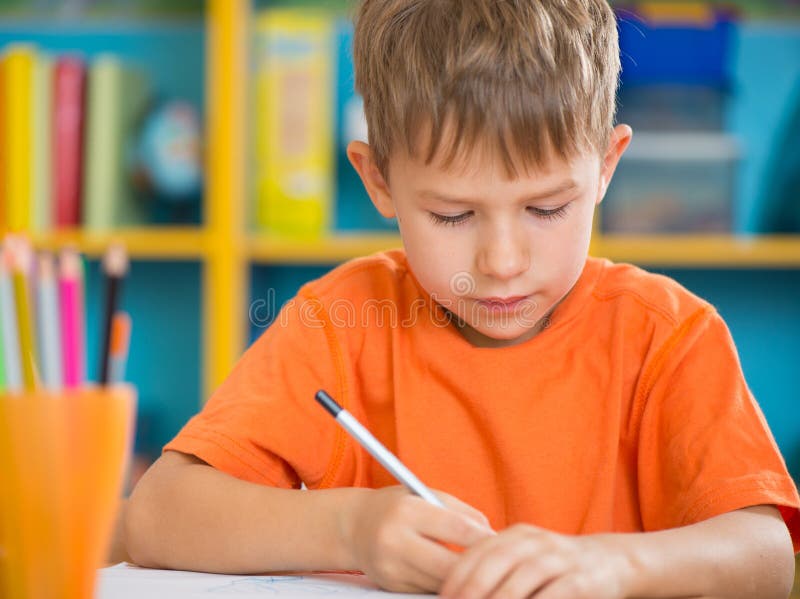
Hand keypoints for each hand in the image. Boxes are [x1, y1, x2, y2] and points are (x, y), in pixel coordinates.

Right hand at [344, 486, 493, 592]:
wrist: (354, 526)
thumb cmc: (398, 506)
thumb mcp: (425, 496)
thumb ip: (460, 512)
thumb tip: (492, 535)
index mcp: (408, 511)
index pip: (457, 528)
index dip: (484, 538)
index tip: (503, 543)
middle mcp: (395, 540)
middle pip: (450, 565)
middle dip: (477, 566)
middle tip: (499, 565)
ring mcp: (392, 567)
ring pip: (442, 582)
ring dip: (464, 578)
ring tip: (482, 571)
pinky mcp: (391, 585)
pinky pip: (428, 590)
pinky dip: (446, 584)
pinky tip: (457, 577)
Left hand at [440, 524, 634, 598]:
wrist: (610, 562)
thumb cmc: (557, 567)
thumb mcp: (525, 559)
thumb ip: (496, 571)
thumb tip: (460, 593)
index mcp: (516, 535)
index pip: (479, 551)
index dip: (458, 576)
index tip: (443, 598)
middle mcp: (535, 542)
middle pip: (497, 561)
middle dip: (473, 589)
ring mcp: (559, 558)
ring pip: (523, 578)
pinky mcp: (582, 580)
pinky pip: (555, 594)